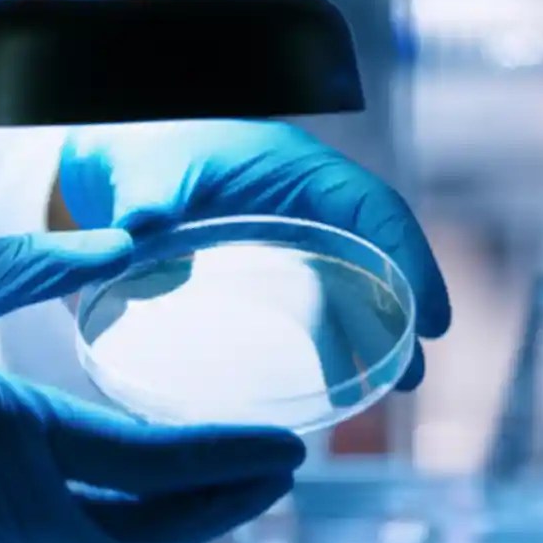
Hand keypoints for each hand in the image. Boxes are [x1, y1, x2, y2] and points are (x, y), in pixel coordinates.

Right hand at [0, 231, 304, 542]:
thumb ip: (55, 258)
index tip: (291, 448)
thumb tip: (137, 238)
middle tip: (275, 473)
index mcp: (0, 434)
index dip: (232, 458)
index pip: (152, 463)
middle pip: (143, 535)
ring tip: (207, 493)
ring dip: (164, 541)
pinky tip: (117, 529)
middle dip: (222, 507)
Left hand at [53, 120, 451, 389]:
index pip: (371, 208)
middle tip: (416, 369)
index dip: (412, 258)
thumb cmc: (138, 156)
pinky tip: (338, 381)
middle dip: (402, 308)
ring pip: (349, 283)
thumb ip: (147, 202)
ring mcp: (288, 236)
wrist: (109, 170)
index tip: (433, 316)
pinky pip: (313, 302)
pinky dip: (331, 339)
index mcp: (293, 169)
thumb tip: (140, 235)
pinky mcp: (268, 266)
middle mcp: (303, 202)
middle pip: (374, 252)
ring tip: (393, 386)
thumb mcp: (143, 174)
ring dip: (373, 332)